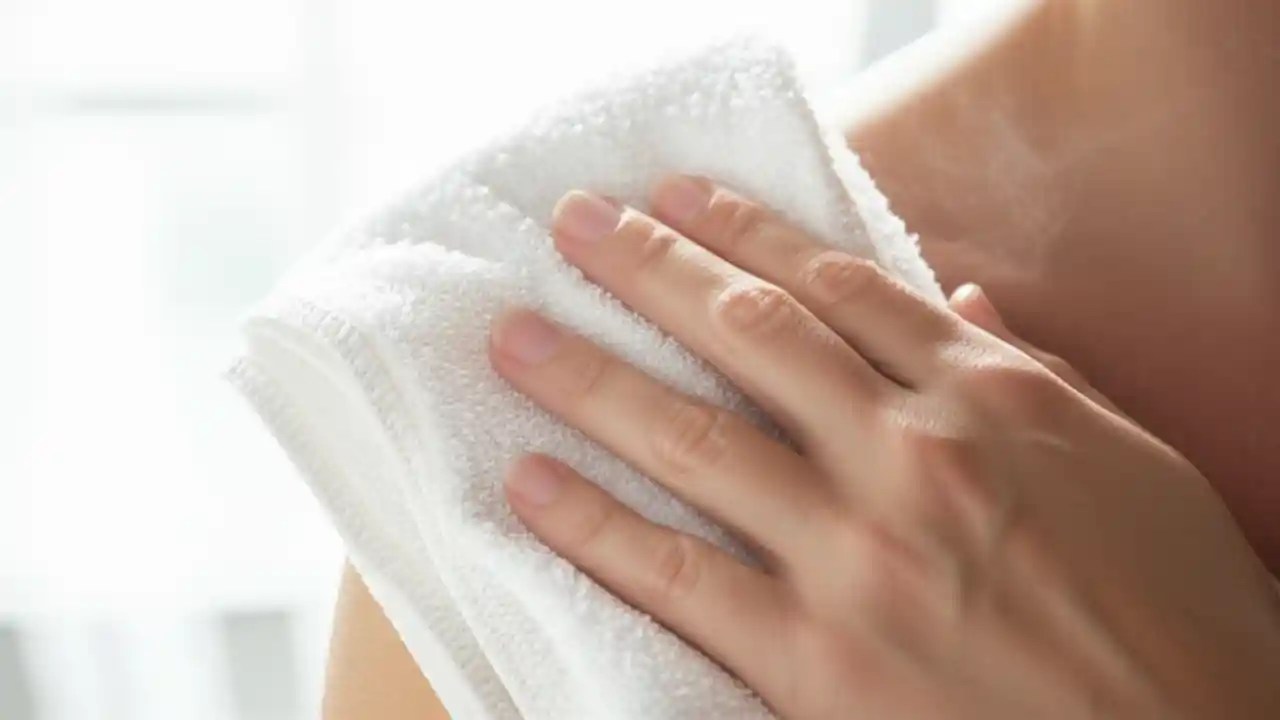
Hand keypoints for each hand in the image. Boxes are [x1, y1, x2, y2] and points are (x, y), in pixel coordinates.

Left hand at [487, 177, 1279, 717]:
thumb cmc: (1179, 614)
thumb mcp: (1131, 462)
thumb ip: (1032, 373)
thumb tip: (957, 300)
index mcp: (991, 398)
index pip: (840, 285)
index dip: (745, 232)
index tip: (676, 199)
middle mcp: (912, 457)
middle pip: (749, 334)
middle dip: (648, 270)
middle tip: (573, 228)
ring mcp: (856, 556)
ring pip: (693, 436)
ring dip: (591, 377)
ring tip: (516, 337)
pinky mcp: (816, 662)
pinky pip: (680, 575)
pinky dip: (594, 524)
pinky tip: (531, 482)